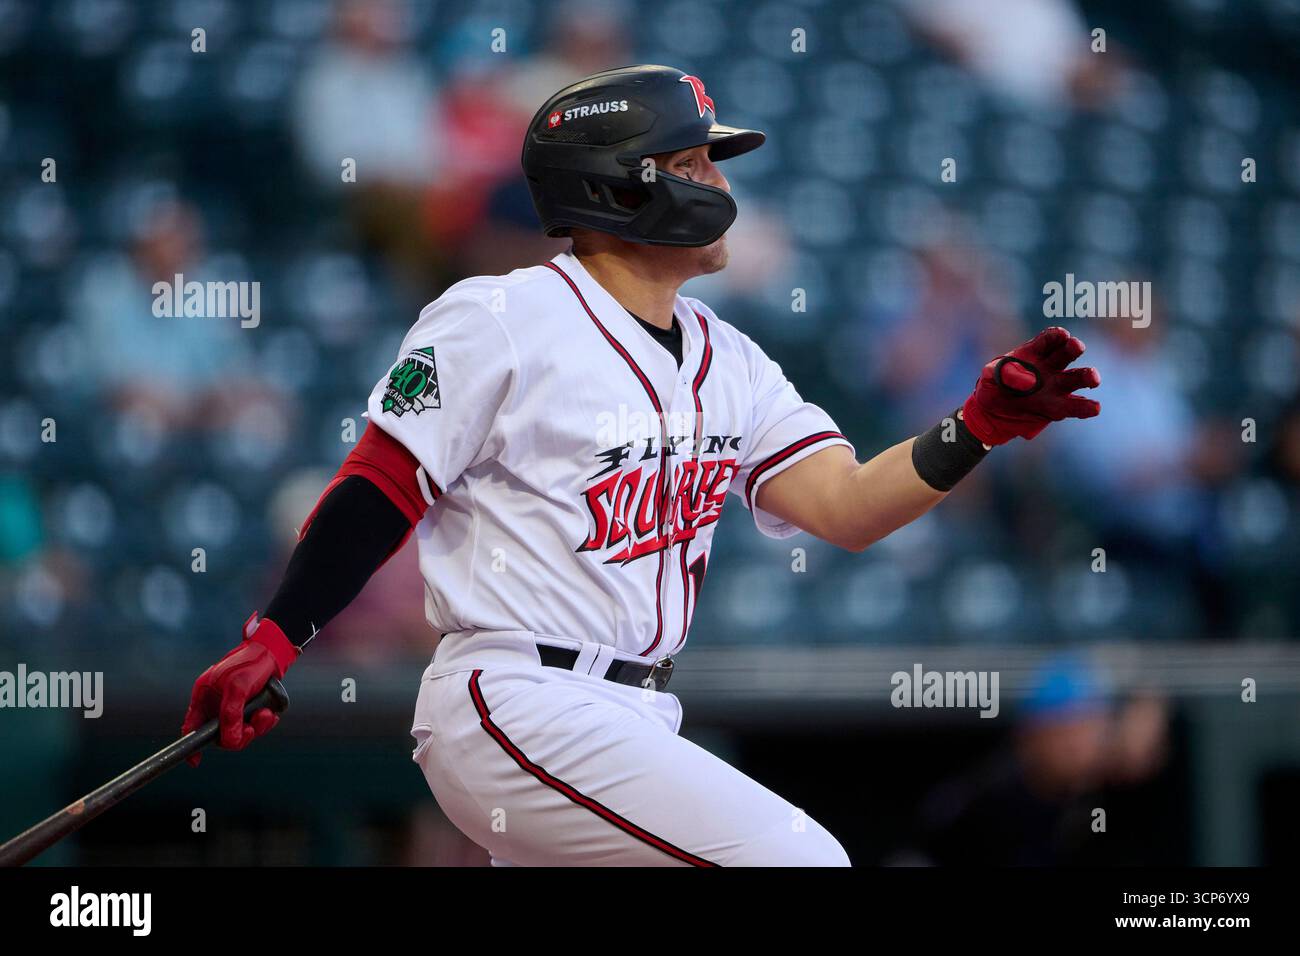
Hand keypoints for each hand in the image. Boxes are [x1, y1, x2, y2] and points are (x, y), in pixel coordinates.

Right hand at [180, 613, 297, 766]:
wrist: (274, 651)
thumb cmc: (250, 663)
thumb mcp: (237, 689)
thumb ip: (231, 715)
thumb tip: (230, 742)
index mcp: (204, 696)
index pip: (192, 726)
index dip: (192, 744)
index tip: (195, 761)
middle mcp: (217, 703)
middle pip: (220, 734)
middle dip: (238, 735)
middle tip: (251, 729)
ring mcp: (234, 706)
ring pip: (240, 731)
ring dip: (255, 728)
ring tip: (266, 715)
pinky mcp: (250, 707)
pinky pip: (255, 725)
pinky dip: (264, 723)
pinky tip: (271, 714)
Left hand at [961, 327, 1100, 444]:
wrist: (991, 412)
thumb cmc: (992, 387)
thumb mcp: (990, 377)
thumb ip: (1005, 373)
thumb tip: (1029, 380)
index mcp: (1034, 353)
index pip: (1048, 340)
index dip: (1055, 336)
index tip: (1061, 335)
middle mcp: (1050, 366)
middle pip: (1066, 353)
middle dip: (1073, 348)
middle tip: (1077, 346)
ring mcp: (1057, 386)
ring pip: (1077, 378)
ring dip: (1087, 376)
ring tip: (1093, 379)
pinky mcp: (1059, 407)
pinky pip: (1076, 406)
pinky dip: (1086, 407)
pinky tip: (1094, 407)